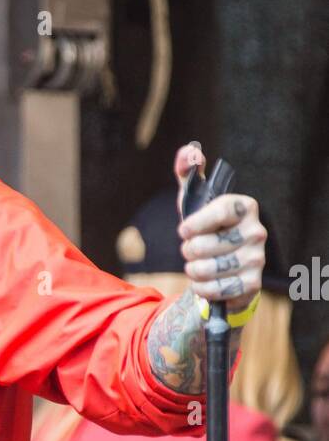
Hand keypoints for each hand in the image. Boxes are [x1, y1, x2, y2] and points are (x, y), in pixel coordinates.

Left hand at [173, 142, 266, 313]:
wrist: (224, 271)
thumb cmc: (205, 230)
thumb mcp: (194, 201)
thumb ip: (187, 173)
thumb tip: (191, 151)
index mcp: (245, 207)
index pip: (220, 210)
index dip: (196, 223)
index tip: (183, 230)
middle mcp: (256, 232)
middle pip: (204, 245)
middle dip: (188, 251)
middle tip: (191, 250)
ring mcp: (257, 259)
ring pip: (206, 269)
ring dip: (192, 270)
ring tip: (196, 266)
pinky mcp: (252, 284)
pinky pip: (214, 289)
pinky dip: (201, 289)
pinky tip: (203, 283)